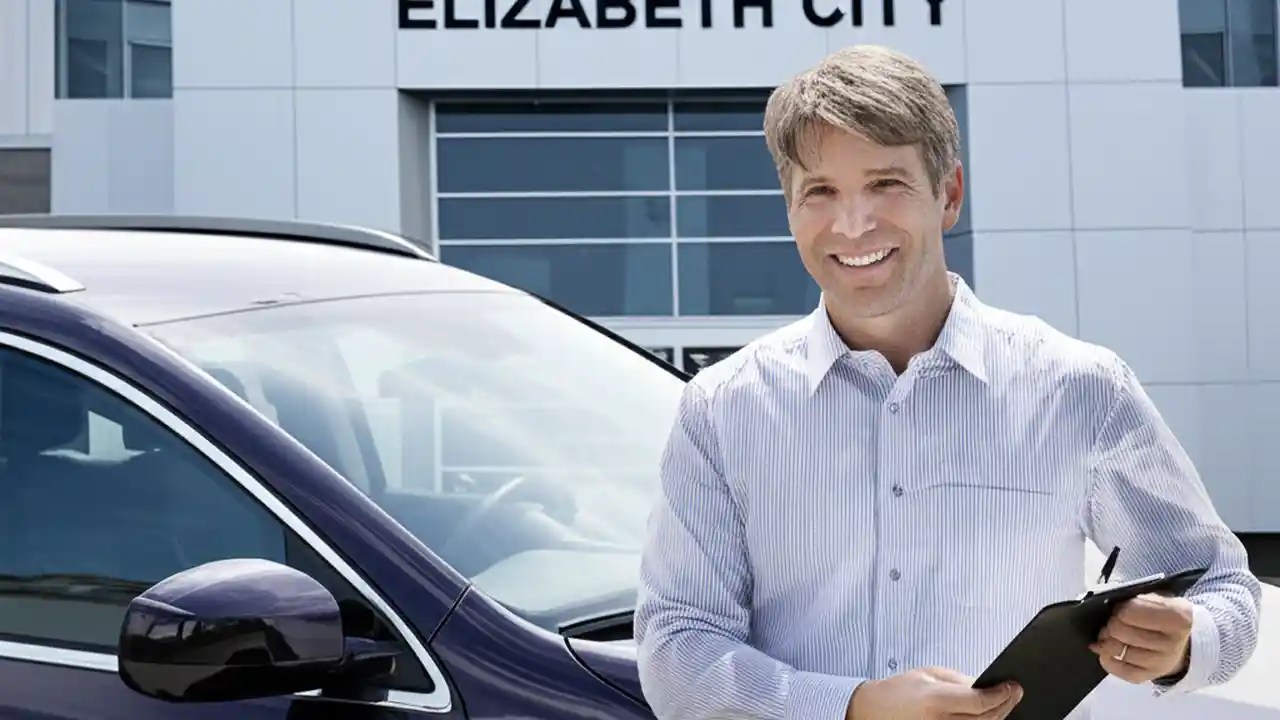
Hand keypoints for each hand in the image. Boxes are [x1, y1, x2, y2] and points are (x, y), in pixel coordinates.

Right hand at [846, 666, 1022, 719]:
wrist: (874, 711)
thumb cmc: (899, 691)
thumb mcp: (929, 674)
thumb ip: (960, 681)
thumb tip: (988, 686)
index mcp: (935, 700)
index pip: (981, 701)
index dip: (1002, 695)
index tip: (1014, 687)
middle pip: (986, 719)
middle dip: (1005, 705)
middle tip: (1014, 694)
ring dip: (996, 718)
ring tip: (1003, 705)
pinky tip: (988, 717)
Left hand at [1089, 593, 1193, 683]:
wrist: (1180, 640)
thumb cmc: (1161, 614)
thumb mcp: (1155, 597)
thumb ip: (1134, 599)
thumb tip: (1105, 607)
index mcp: (1177, 616)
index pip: (1129, 612)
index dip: (1119, 610)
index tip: (1120, 609)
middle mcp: (1173, 642)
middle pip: (1120, 631)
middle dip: (1111, 625)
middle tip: (1113, 622)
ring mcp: (1163, 662)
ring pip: (1118, 651)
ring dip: (1107, 642)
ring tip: (1109, 635)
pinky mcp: (1151, 675)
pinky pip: (1121, 671)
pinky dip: (1108, 661)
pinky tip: (1107, 652)